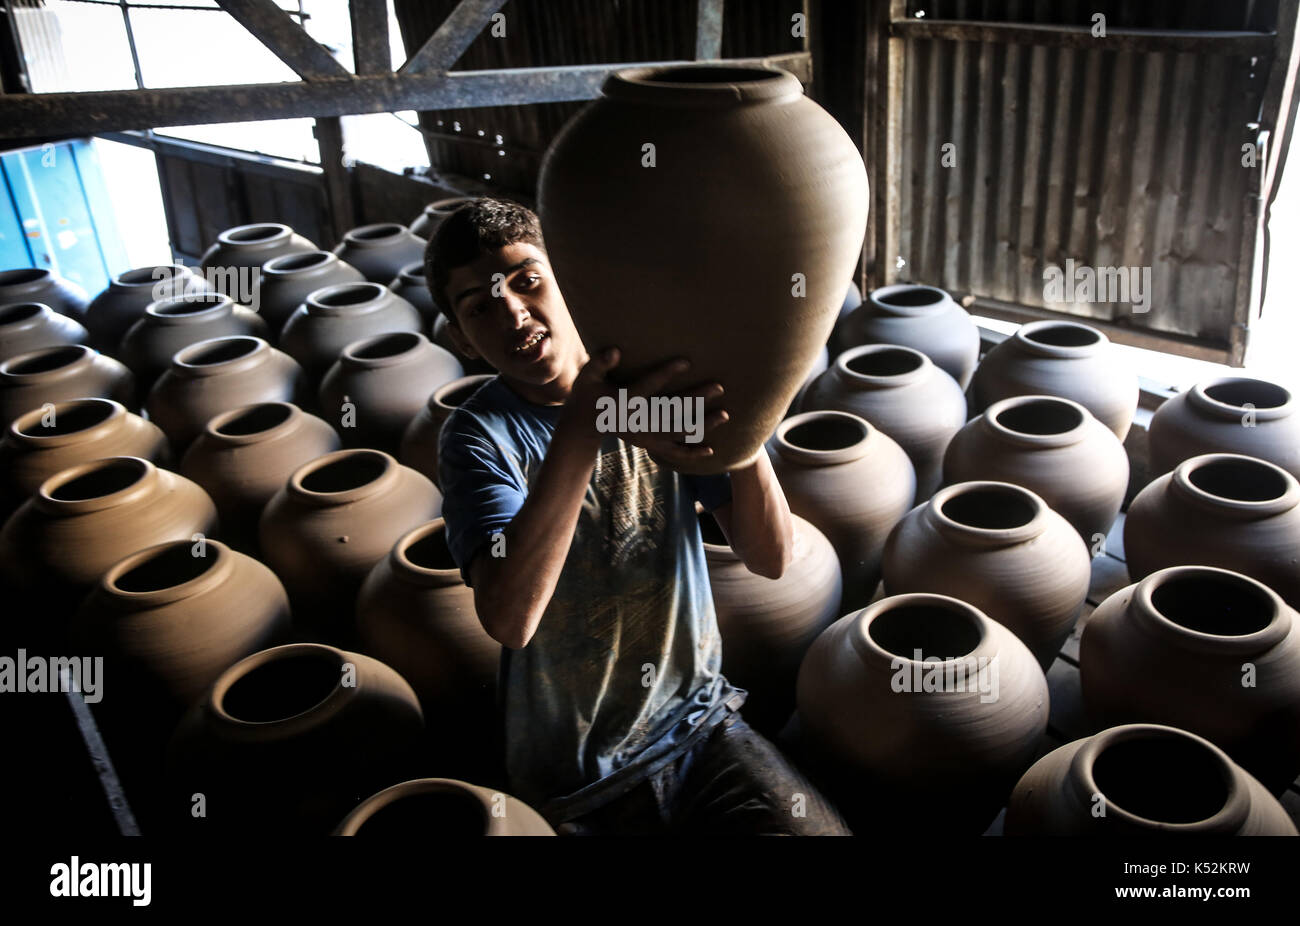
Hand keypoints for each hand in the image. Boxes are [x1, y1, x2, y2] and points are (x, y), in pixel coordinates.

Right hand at [560, 348, 728, 468]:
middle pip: (672, 411)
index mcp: (625, 402)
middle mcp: (638, 421)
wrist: (584, 425)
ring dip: (702, 425)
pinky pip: (672, 452)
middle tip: (720, 386)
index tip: (687, 362)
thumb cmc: (588, 393)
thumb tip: (615, 351)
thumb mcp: (588, 376)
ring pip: (678, 432)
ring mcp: (644, 436)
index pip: (649, 386)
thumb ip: (600, 363)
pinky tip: (710, 449)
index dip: (667, 373)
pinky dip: (691, 452)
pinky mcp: (648, 444)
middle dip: (697, 399)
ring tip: (725, 415)